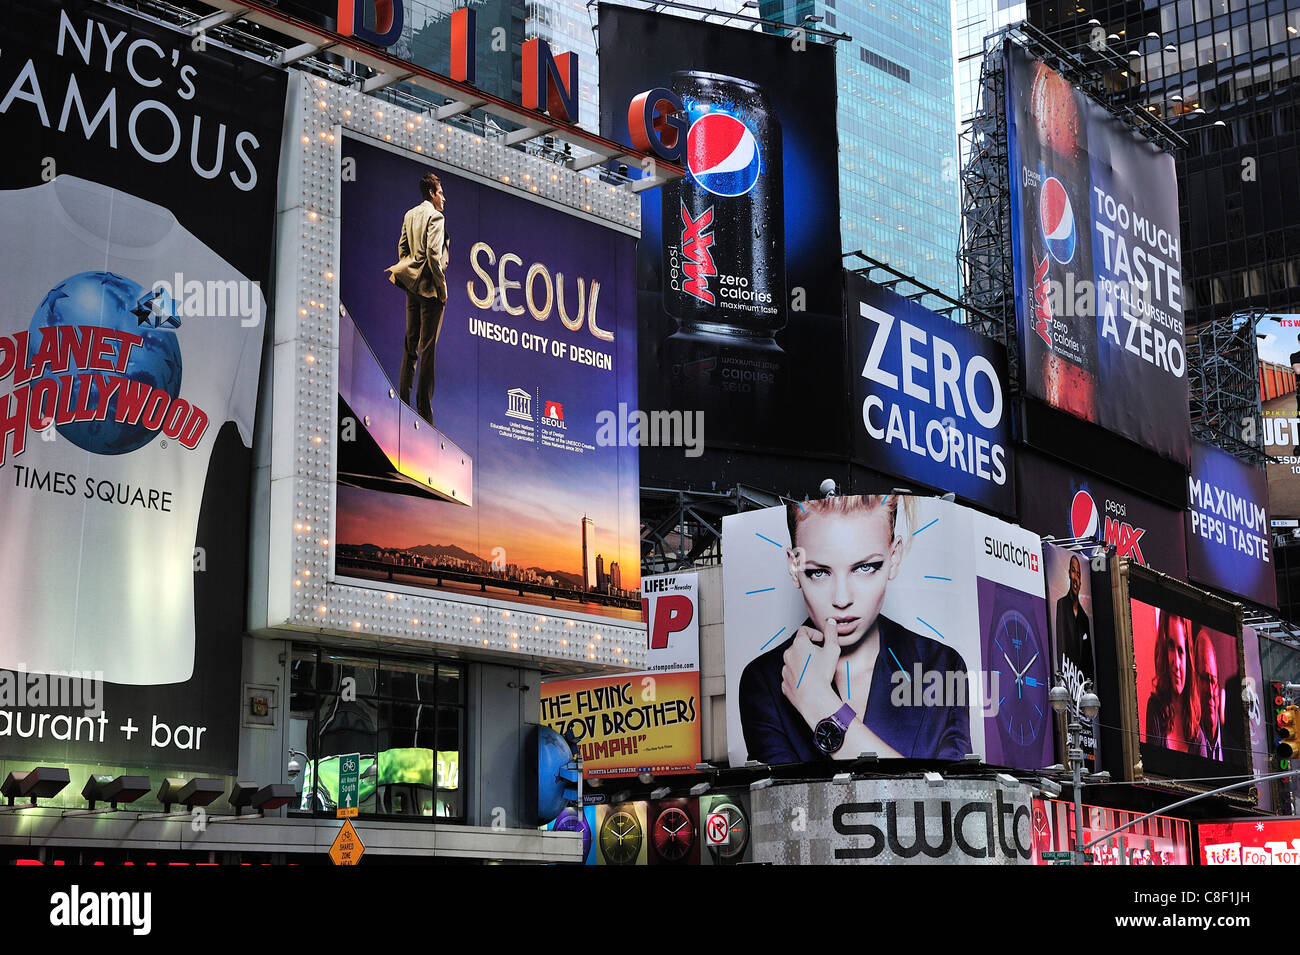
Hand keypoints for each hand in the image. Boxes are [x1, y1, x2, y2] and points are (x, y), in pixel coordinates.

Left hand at [781, 616, 843, 731]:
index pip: (804, 631)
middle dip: (809, 648)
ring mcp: (785, 669)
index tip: (822, 640)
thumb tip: (831, 623)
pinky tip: (809, 680)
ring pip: (794, 661)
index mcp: (798, 644)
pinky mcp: (785, 682)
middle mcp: (788, 654)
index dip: (815, 633)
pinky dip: (799, 676)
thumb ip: (831, 633)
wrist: (814, 698)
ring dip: (803, 662)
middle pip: (798, 646)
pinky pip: (792, 675)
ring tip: (816, 670)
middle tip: (821, 656)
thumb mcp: (832, 649)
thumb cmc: (822, 674)